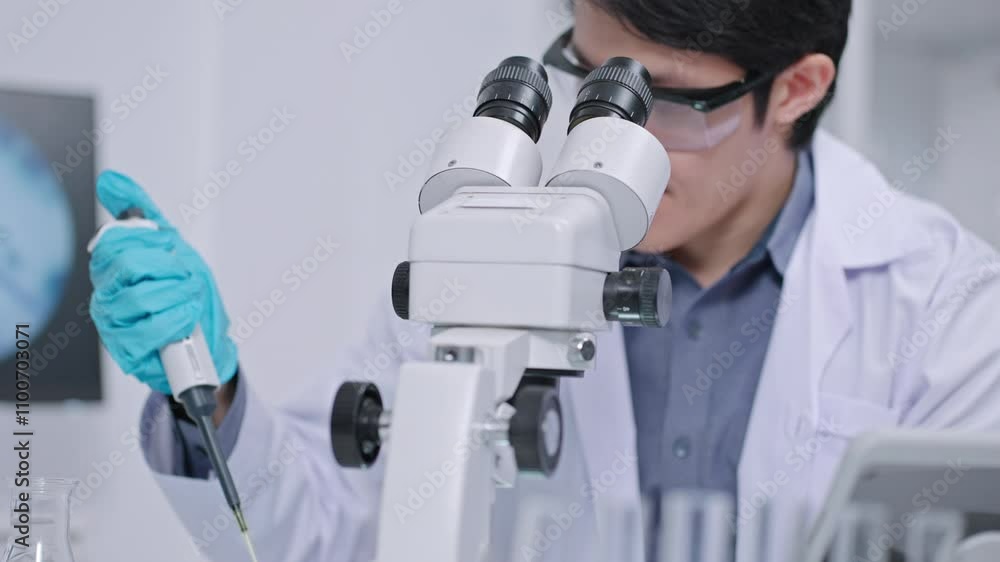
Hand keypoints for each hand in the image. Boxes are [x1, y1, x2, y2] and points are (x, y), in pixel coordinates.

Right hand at [88, 170, 237, 393]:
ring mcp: (112, 323)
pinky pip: (151, 330)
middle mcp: (105, 292)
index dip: (153, 242)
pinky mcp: (125, 351)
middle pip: (130, 264)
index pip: (115, 239)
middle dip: (171, 269)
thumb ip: (144, 215)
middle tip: (187, 279)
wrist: (209, 341)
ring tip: (189, 301)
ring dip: (180, 296)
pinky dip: (178, 321)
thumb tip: (111, 181)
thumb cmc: (188, 295)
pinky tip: (185, 321)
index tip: (174, 250)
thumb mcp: (173, 247)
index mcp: (111, 265)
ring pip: (142, 297)